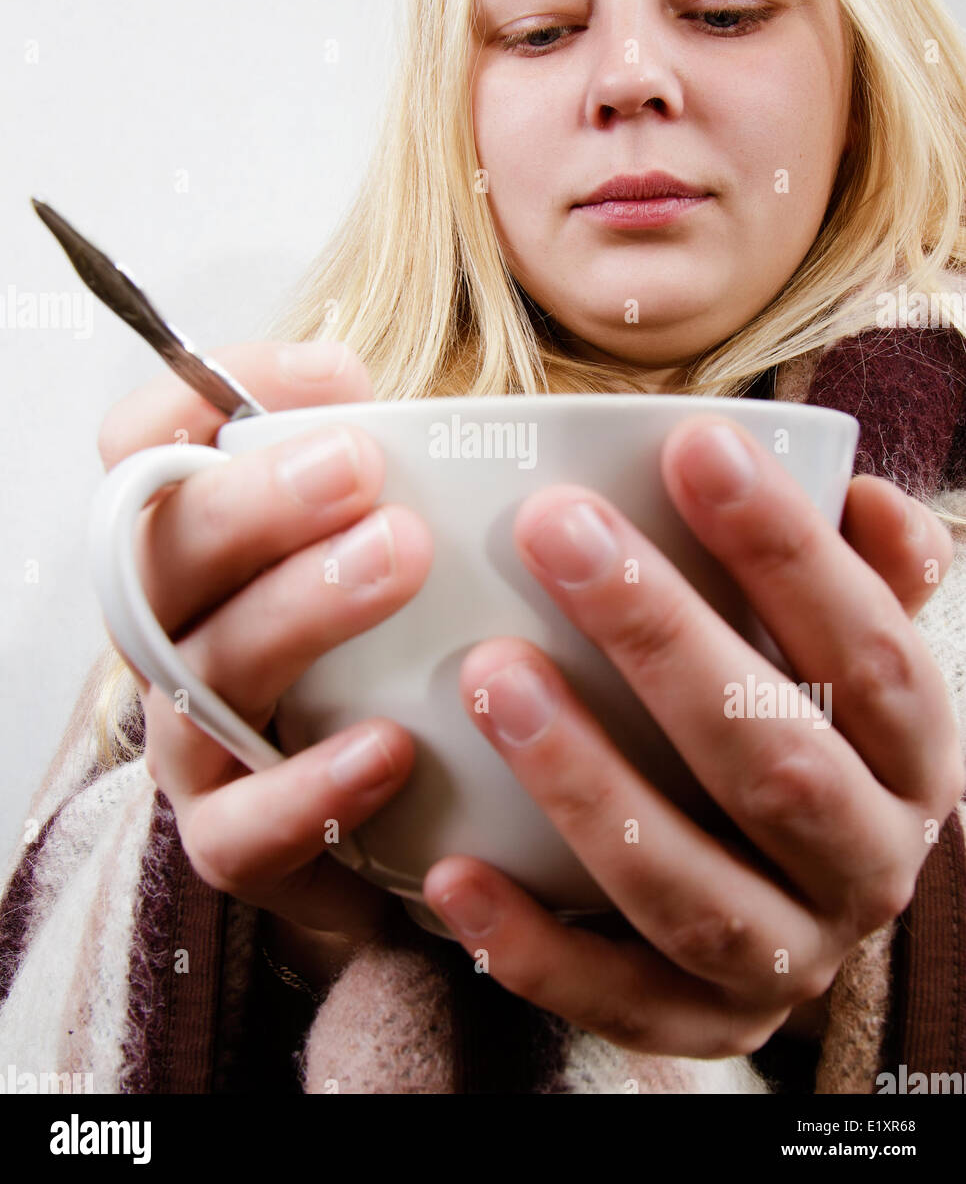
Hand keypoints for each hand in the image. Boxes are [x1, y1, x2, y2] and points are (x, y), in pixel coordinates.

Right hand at [97, 341, 433, 955]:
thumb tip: (345, 383)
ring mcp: (188, 742)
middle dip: (254, 502)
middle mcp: (168, 637)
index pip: (140, 451)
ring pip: (201, 678)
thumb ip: (356, 454)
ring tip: (399, 559)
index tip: (328, 379)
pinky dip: (313, 786)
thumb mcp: (369, 533)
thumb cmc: (374, 644)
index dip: (198, 399)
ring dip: (295, 612)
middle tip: (358, 466)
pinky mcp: (232, 842)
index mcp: (191, 547)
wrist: (385, 804)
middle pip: (160, 555)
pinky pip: (243, 829)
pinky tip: (391, 746)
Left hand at [422, 414, 963, 1058]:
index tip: (693, 443)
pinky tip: (453, 873)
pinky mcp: (705, 1026)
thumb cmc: (803, 726)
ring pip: (689, 887)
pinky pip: (617, 1001)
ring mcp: (788, 958)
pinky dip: (534, 948)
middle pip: (772, 760)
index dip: (788, 549)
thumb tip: (855, 489)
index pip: (868, 649)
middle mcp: (868, 865)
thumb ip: (860, 573)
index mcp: (915, 759)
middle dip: (662, 638)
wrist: (801, 895)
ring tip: (490, 676)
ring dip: (587, 782)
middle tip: (557, 530)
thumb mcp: (850, 652)